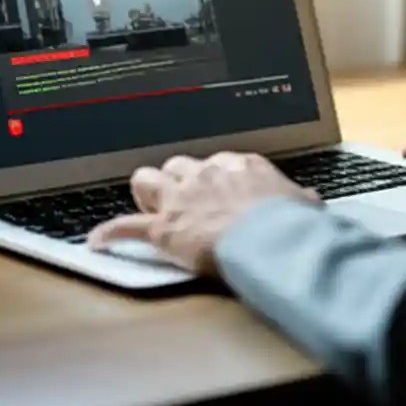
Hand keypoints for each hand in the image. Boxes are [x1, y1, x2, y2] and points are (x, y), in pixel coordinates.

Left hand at [87, 152, 319, 275]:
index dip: (212, 179)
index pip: (217, 164)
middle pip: (177, 166)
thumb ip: (299, 199)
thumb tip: (309, 201)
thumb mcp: (304, 205)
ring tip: (145, 203)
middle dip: (175, 180)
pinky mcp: (163, 228)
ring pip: (147, 181)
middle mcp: (205, 174)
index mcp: (239, 166)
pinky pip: (125, 226)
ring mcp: (180, 199)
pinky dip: (110, 234)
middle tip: (179, 197)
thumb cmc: (290, 224)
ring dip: (145, 192)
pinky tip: (97, 240)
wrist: (272, 239)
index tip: (215, 190)